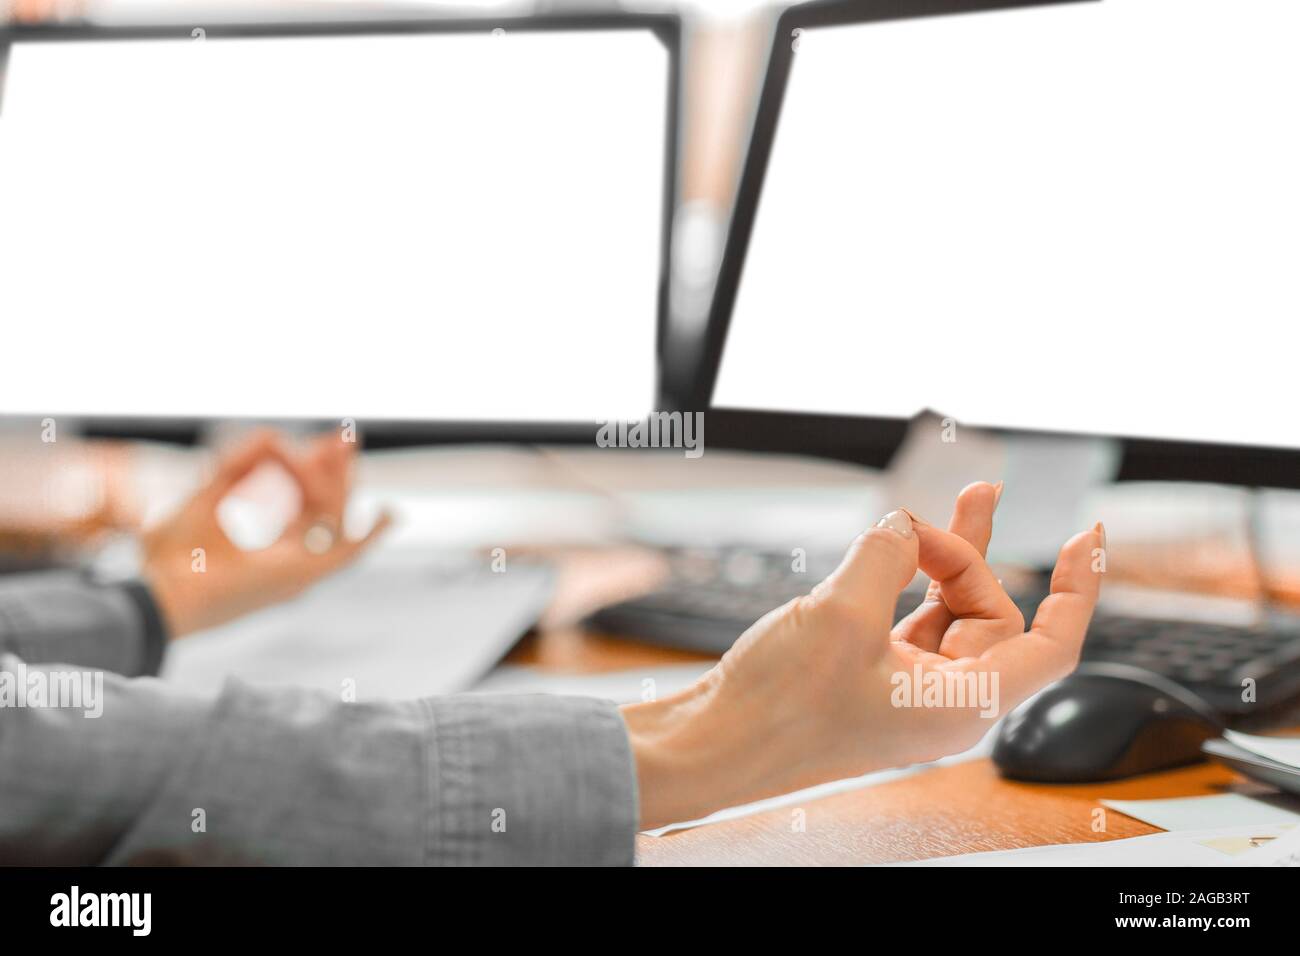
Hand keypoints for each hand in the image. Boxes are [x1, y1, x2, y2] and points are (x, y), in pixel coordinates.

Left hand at [142, 430, 391, 638]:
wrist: (159, 595)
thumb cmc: (169, 561)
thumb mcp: (206, 498)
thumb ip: (237, 466)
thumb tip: (273, 435)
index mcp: (271, 559)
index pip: (306, 511)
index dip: (313, 473)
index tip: (315, 443)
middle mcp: (291, 566)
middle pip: (326, 513)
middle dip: (336, 472)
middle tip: (345, 437)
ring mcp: (299, 574)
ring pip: (334, 522)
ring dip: (339, 482)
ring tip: (344, 446)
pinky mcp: (302, 577)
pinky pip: (347, 553)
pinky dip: (370, 535)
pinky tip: (387, 513)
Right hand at [622, 483, 1103, 829]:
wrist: (712, 744)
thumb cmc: (778, 708)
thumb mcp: (842, 613)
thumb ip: (886, 556)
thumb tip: (901, 525)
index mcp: (960, 705)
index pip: (1052, 645)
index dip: (1079, 589)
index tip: (1088, 539)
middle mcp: (941, 702)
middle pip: (990, 614)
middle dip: (969, 556)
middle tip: (922, 520)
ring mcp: (903, 690)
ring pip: (949, 613)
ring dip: (951, 557)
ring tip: (969, 499)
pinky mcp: (866, 677)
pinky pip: (908, 620)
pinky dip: (907, 579)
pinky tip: (893, 546)